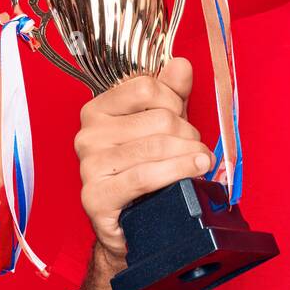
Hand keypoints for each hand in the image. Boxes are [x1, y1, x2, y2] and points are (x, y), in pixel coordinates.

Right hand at [75, 58, 213, 264]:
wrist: (132, 224)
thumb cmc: (146, 170)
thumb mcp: (161, 125)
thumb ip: (171, 93)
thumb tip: (180, 64)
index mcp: (98, 110)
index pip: (145, 87)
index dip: (174, 100)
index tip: (183, 117)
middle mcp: (87, 135)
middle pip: (158, 119)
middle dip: (188, 135)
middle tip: (196, 149)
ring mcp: (88, 166)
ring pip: (156, 147)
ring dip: (190, 156)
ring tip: (201, 162)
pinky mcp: (95, 197)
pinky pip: (144, 177)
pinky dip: (176, 173)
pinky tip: (194, 173)